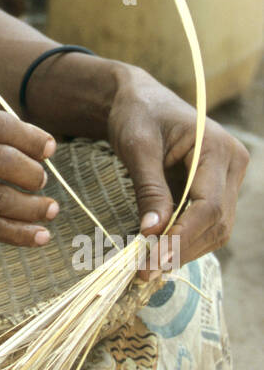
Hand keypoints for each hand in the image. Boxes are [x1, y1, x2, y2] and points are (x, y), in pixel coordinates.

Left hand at [106, 65, 249, 276]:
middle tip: (146, 270)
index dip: (184, 236)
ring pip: (216, 228)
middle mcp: (232, 163)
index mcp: (216, 147)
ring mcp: (228, 177)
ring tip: (148, 266)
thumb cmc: (136, 114)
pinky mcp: (216, 187)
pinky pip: (206, 221)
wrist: (139, 99)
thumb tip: (154, 233)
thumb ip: (148, 188)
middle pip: (217, 221)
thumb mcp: (136, 147)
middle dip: (182, 249)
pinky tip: (159, 252)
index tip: (154, 258)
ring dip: (184, 250)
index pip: (209, 205)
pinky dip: (184, 239)